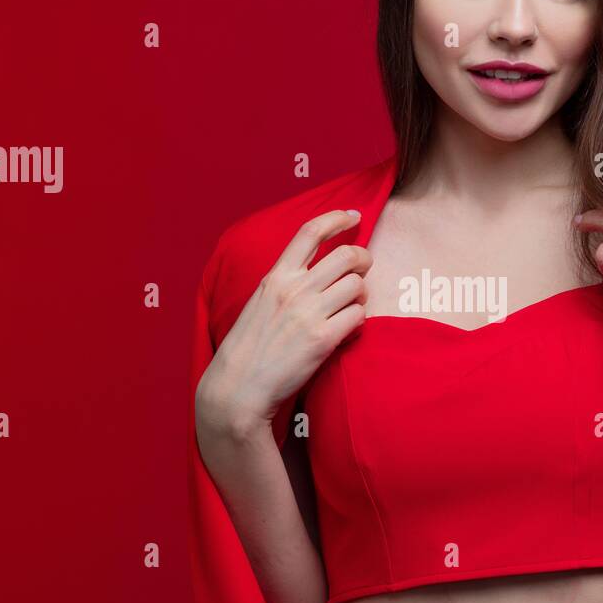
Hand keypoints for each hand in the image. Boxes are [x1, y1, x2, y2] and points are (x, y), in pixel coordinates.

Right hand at [196, 209, 371, 441]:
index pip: (310, 232)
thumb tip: (318, 272)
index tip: (354, 215)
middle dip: (364, 259)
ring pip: (357, 285)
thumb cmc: (248, 348)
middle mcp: (294, 289)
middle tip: (364, 268)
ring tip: (350, 307)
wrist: (238, 387)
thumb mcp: (260, 302)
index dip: (337, 218)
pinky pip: (359, 316)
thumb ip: (287, 283)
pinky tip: (347, 329)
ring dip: (361, 295)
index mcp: (276, 276)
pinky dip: (358, 321)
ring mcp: (309, 312)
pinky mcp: (323, 338)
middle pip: (347, 256)